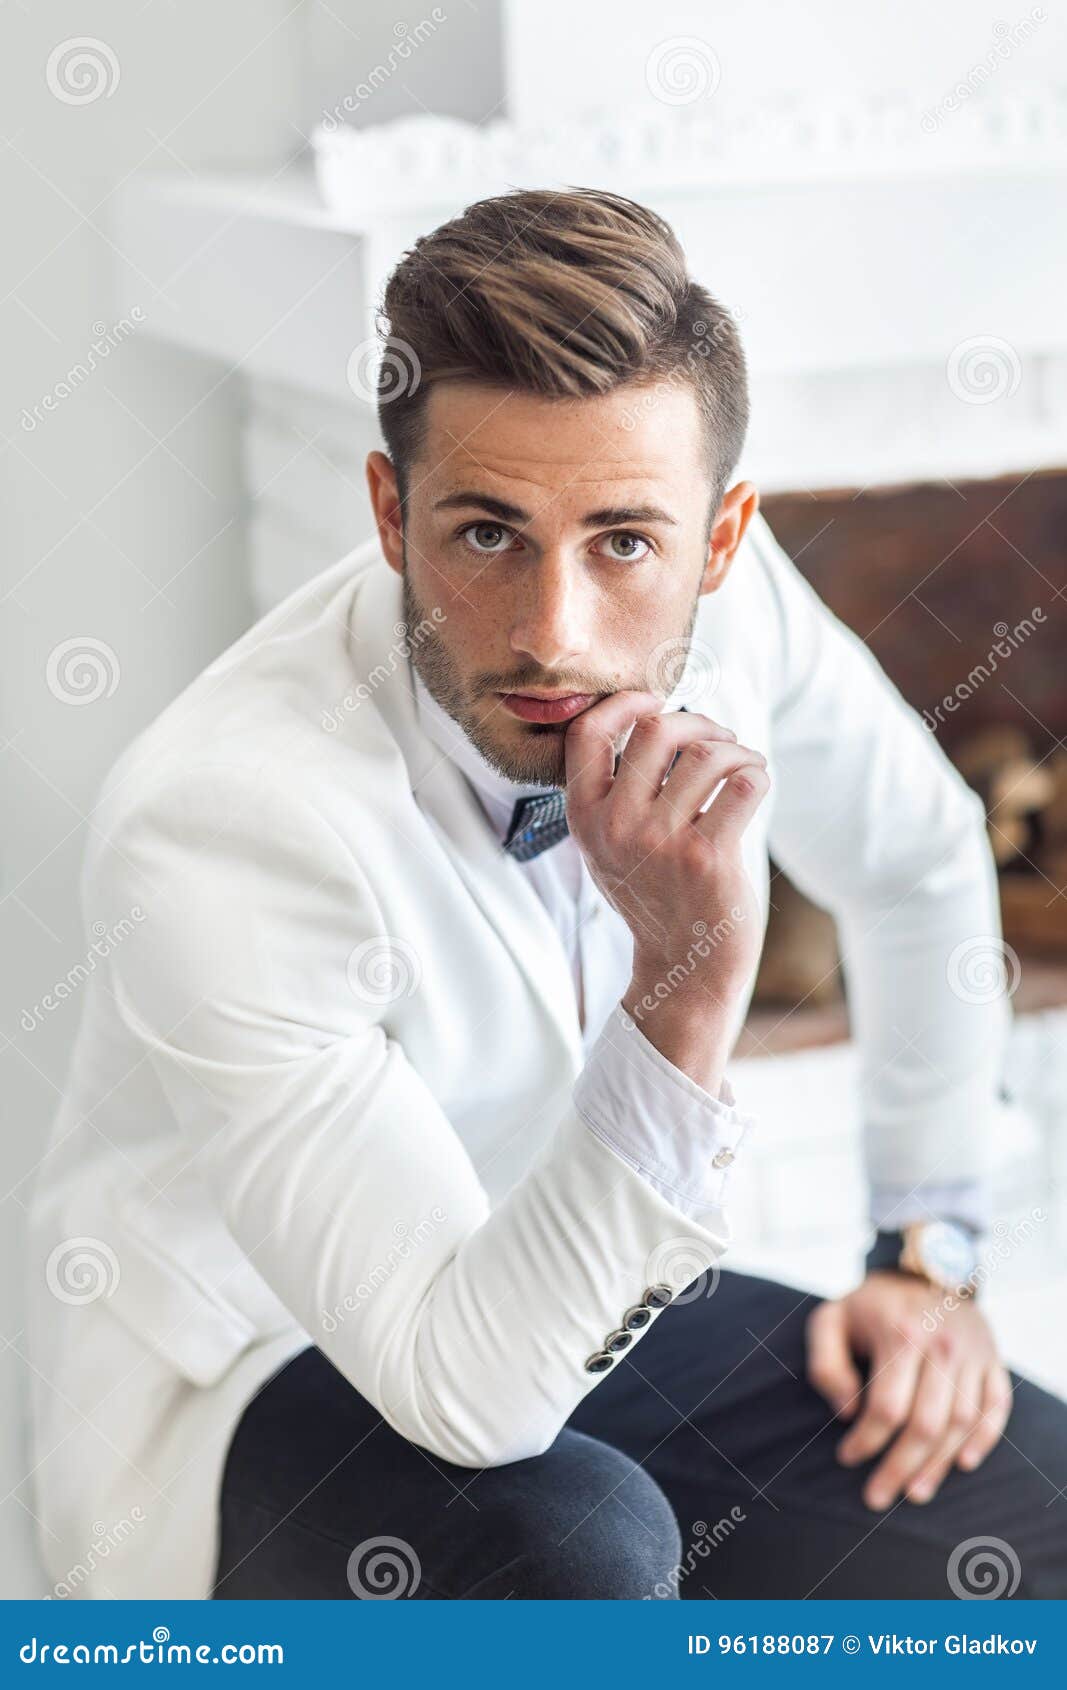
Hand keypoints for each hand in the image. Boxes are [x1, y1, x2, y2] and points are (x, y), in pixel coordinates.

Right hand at [564, 690, 769, 1089]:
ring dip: (736, 750)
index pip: (587, 733)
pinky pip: (742, 783)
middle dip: (699, 721)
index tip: (655, 701)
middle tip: (718, 739)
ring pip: (706, 753)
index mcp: (585, 818)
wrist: (684, 966)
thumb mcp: (609, 845)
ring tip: (744, 766)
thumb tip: (652, 714)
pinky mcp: (706, 857)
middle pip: (656, 729)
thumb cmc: (655, 894)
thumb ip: (616, 789)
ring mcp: (659, 842)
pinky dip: (757, 774)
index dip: (624, 702)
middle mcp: (615, 827)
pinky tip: (755, 786)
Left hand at [806, 1270, 1012, 1509]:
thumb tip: (846, 1413)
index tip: (847, 1458)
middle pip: (925, 1425)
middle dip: (899, 1469)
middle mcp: (941, 1346)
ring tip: (914, 1492)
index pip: (886, 1409)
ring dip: (938, 1466)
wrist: (923, 1268)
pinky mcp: (991, 1359)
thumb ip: (825, 1365)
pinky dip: (983, 1439)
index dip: (865, 1442)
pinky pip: (995, 1407)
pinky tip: (962, 1463)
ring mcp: (972, 1353)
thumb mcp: (831, 1319)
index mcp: (900, 1335)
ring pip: (961, 1424)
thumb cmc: (870, 1304)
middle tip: (878, 1497)